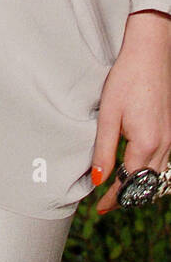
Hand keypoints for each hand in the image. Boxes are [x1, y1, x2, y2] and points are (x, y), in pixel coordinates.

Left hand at [91, 9, 170, 213]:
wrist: (150, 53)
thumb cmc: (127, 79)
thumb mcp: (108, 114)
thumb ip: (104, 149)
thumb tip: (98, 179)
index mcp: (146, 144)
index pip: (129, 183)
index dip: (113, 199)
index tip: (99, 208)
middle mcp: (164, 146)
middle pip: (146, 184)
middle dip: (127, 196)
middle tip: (105, 202)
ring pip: (157, 175)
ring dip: (139, 185)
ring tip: (117, 189)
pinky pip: (162, 161)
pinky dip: (148, 171)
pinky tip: (135, 167)